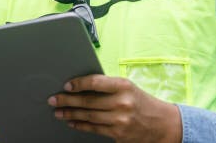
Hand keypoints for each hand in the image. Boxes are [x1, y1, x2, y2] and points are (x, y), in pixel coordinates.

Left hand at [48, 75, 182, 142]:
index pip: (94, 82)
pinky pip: (94, 129)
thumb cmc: (140, 102)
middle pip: (88, 101)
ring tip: (58, 112)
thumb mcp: (127, 88)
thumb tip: (79, 86)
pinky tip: (72, 122)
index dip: (77, 83)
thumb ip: (106, 86)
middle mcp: (122, 102)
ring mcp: (121, 120)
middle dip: (67, 100)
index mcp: (123, 86)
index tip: (66, 85)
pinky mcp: (119, 134)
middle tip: (53, 99)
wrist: (162, 124)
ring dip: (70, 114)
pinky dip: (80, 125)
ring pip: (88, 116)